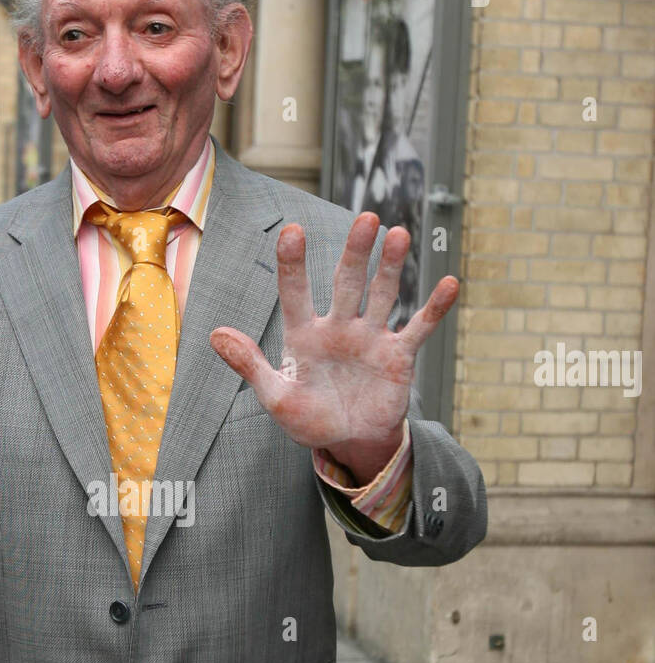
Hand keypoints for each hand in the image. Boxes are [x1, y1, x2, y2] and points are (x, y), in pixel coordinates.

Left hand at [209, 213, 458, 483]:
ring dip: (391, 267)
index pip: (295, 292)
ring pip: (383, 295)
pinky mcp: (398, 356)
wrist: (348, 443)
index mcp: (305, 334)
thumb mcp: (275, 396)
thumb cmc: (308, 419)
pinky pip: (419, 328)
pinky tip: (449, 283)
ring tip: (398, 235)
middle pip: (347, 282)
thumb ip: (249, 364)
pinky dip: (434, 308)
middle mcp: (339, 327)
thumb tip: (214, 333)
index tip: (291, 232)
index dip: (293, 264)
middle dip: (356, 252)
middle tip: (365, 220)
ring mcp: (371, 338)